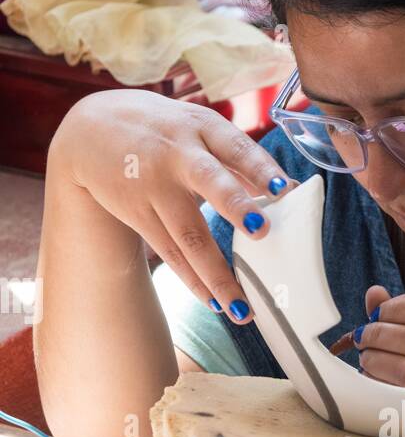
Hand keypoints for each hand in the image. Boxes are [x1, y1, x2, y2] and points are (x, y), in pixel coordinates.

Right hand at [52, 91, 296, 321]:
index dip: (259, 166)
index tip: (283, 188)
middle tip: (261, 231)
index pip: (235, 146)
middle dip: (236, 206)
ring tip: (242, 309)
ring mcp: (155, 186)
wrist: (88, 130)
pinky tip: (215, 302)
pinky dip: (193, 279)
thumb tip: (284, 190)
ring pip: (188, 234)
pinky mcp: (136, 212)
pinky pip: (170, 252)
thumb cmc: (161, 130)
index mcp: (201, 128)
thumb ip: (236, 157)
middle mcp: (178, 155)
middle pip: (210, 182)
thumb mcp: (196, 128)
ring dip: (216, 273)